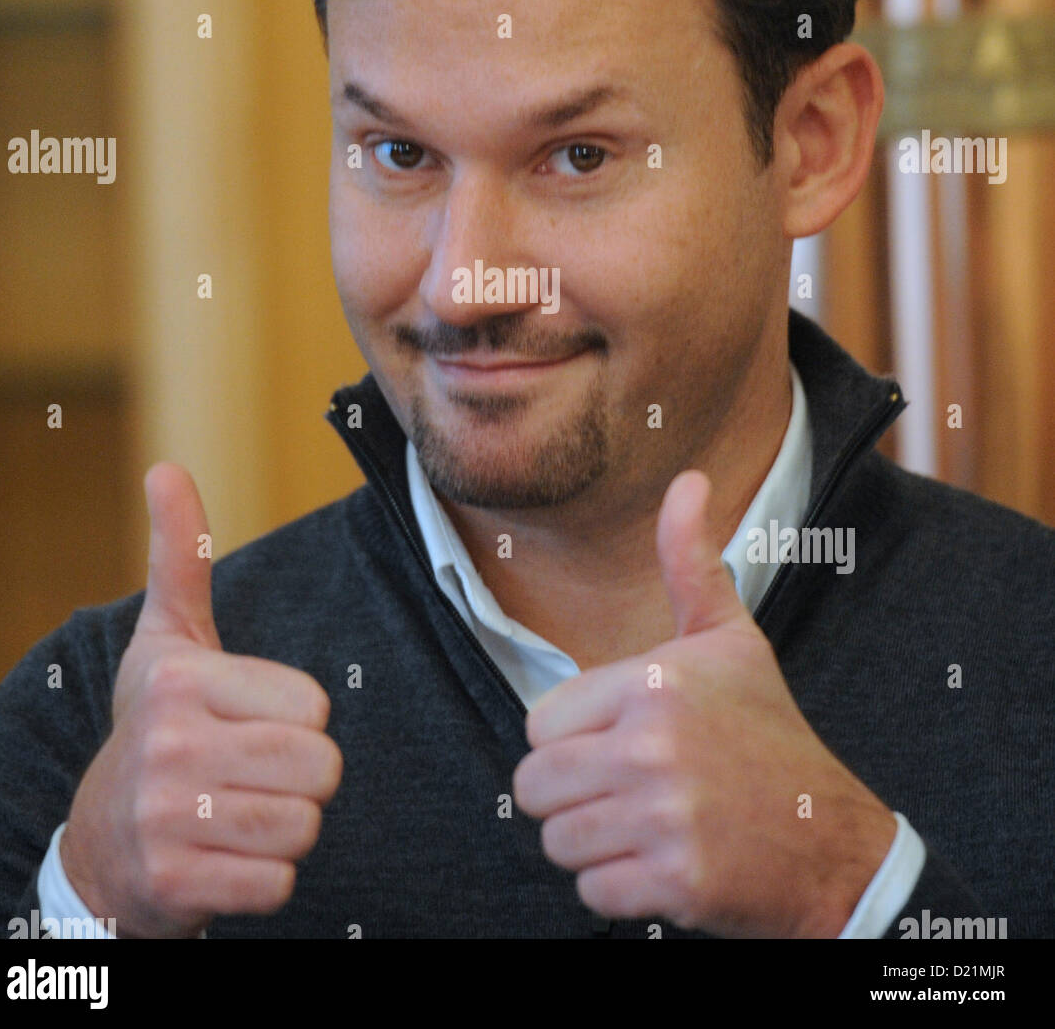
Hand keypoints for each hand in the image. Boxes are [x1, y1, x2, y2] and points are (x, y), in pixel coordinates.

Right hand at [60, 464, 341, 937]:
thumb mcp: (166, 640)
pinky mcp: (176, 884)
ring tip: (240, 813)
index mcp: (183, 681)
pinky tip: (226, 857)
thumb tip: (166, 468)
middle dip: (303, 777)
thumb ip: (179, 556)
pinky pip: (281, 884)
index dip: (299, 719)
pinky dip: (267, 878)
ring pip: (305, 827)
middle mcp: (169, 747)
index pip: (315, 706)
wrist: (102, 840)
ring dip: (286, 828)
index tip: (255, 722)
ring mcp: (166, 820)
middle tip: (255, 773)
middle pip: (320, 768)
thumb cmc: (157, 724)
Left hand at [512, 470, 895, 937]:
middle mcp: (653, 745)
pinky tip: (666, 863)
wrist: (835, 842)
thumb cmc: (769, 736)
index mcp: (653, 681)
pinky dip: (621, 889)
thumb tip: (688, 478)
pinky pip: (592, 892)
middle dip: (572, 797)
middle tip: (629, 792)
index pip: (538, 726)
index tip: (623, 744)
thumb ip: (691, 562)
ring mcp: (664, 817)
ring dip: (594, 844)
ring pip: (558, 842)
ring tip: (649, 825)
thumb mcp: (732, 640)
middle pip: (534, 786)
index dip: (573, 740)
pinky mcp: (675, 881)